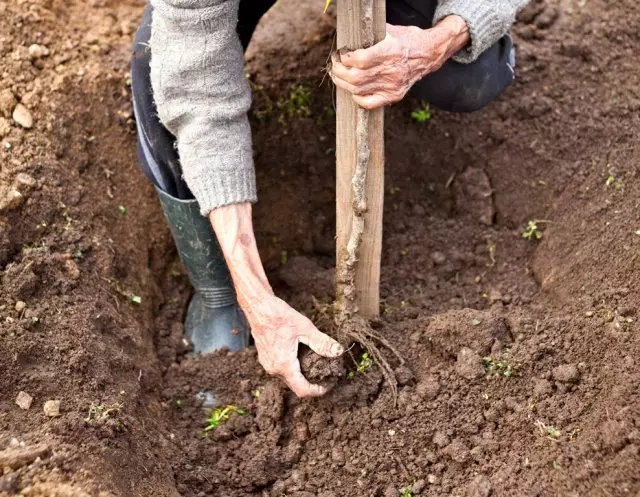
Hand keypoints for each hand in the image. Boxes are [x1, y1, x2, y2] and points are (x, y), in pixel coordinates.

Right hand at [247, 294, 343, 396]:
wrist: (258, 307)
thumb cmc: (279, 316)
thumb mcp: (305, 328)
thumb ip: (322, 342)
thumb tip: (338, 352)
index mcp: (284, 365)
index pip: (302, 390)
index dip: (317, 391)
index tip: (328, 385)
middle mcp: (273, 369)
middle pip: (295, 385)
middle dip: (311, 383)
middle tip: (326, 374)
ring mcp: (267, 364)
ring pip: (288, 378)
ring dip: (302, 375)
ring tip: (316, 364)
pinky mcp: (265, 358)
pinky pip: (281, 370)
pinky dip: (293, 368)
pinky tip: (301, 355)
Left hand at [330, 16, 468, 109]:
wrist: (429, 53)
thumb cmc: (406, 39)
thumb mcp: (389, 31)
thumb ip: (370, 36)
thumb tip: (347, 38)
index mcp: (389, 51)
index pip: (359, 60)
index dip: (345, 58)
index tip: (341, 54)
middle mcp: (391, 71)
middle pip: (355, 77)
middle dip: (339, 71)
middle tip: (335, 65)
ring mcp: (392, 85)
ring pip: (358, 90)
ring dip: (343, 84)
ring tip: (338, 75)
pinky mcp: (394, 95)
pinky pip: (369, 103)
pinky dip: (357, 99)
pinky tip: (353, 91)